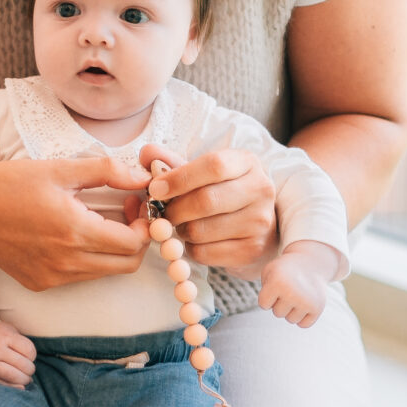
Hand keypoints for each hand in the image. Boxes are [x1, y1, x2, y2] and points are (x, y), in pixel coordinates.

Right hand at [0, 156, 151, 290]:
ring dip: (113, 249)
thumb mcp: (60, 168)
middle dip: (136, 239)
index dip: (145, 224)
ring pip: (103, 272)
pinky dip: (88, 257)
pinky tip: (74, 232)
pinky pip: (79, 276)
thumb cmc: (8, 183)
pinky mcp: (39, 283)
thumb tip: (142, 178)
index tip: (136, 203)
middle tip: (127, 212)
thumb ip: (108, 172)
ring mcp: (52, 278)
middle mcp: (66, 263)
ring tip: (100, 218)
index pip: (134, 244)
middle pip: (126, 265)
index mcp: (74, 232)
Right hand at [0, 321, 36, 386]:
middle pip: (24, 365)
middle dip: (30, 370)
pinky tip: (19, 387)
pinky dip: (13, 387)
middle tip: (28, 371)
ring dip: (24, 380)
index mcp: (5, 335)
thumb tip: (32, 361)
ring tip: (25, 380)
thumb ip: (19, 341)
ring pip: (15, 376)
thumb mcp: (6, 329)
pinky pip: (1, 384)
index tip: (28, 357)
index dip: (32, 356)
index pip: (29, 350)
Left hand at [136, 144, 277, 269]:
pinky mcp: (252, 248)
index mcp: (247, 162)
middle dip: (175, 209)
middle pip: (206, 200)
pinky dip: (191, 248)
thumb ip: (171, 161)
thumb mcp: (200, 171)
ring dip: (181, 230)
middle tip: (163, 213)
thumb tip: (146, 154)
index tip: (155, 189)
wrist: (253, 220)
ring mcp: (259, 221)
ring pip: (202, 230)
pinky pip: (206, 252)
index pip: (213, 166)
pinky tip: (196, 239)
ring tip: (183, 224)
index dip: (179, 178)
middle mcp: (260, 189)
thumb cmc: (221, 190)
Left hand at [257, 241, 336, 327]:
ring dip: (292, 310)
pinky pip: (303, 324)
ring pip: (291, 320)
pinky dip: (303, 317)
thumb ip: (263, 291)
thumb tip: (271, 309)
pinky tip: (305, 303)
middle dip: (280, 303)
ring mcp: (306, 302)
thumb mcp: (268, 272)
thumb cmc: (285, 270)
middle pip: (277, 313)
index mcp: (277, 282)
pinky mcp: (317, 309)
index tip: (276, 285)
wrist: (311, 263)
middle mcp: (292, 293)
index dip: (268, 296)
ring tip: (297, 294)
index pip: (264, 305)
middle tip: (289, 289)